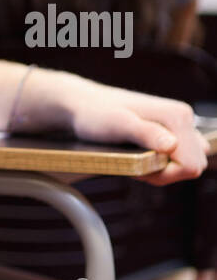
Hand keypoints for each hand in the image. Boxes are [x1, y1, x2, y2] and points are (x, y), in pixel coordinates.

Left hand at [52, 75, 209, 185]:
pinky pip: (179, 159)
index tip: (138, 167)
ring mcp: (180, 125)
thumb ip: (145, 133)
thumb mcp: (118, 124)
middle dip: (165, 173)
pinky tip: (141, 155)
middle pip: (193, 166)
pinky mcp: (173, 132)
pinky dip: (162, 164)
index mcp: (177, 116)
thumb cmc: (97, 114)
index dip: (165, 174)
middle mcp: (184, 117)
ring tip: (136, 157)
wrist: (85, 105)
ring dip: (164, 169)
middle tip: (135, 163)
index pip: (191, 165)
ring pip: (187, 164)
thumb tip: (172, 144)